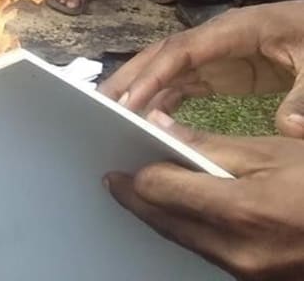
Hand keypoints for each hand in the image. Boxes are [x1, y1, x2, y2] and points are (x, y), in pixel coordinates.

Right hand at [99, 2, 303, 137]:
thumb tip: (289, 128)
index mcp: (235, 30)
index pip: (182, 50)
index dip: (153, 75)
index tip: (130, 102)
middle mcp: (215, 40)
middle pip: (162, 55)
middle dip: (129, 78)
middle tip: (98, 106)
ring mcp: (215, 55)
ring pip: (165, 70)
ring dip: (137, 90)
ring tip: (109, 116)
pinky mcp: (221, 71)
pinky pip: (182, 84)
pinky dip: (160, 101)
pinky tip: (145, 122)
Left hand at [106, 118, 303, 279]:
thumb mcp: (277, 151)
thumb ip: (211, 144)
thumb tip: (159, 127)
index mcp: (244, 212)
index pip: (160, 190)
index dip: (138, 171)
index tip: (121, 154)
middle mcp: (241, 252)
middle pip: (165, 221)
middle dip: (137, 196)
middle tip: (115, 175)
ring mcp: (250, 274)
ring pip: (185, 240)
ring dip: (161, 215)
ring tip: (143, 188)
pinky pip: (210, 252)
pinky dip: (192, 229)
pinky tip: (184, 210)